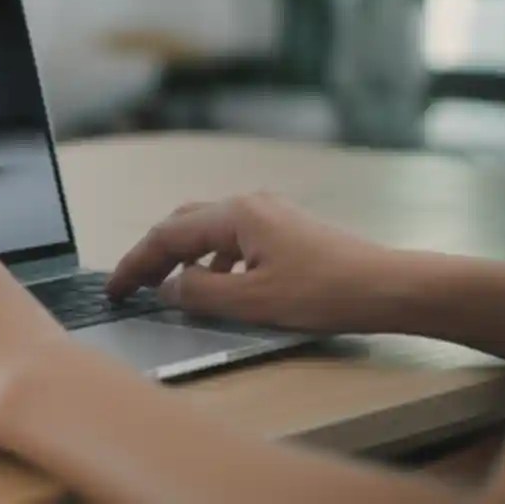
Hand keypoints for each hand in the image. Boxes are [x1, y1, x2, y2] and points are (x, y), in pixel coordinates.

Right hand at [107, 193, 397, 332]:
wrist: (390, 287)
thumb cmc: (325, 292)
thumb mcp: (252, 301)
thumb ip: (200, 293)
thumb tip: (167, 287)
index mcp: (235, 215)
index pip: (167, 235)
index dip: (135, 264)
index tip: (114, 290)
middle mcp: (249, 204)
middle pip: (184, 223)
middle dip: (154, 254)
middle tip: (133, 286)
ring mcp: (270, 213)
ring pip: (209, 230)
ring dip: (183, 257)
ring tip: (168, 288)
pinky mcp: (287, 229)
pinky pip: (233, 239)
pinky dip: (212, 260)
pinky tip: (218, 285)